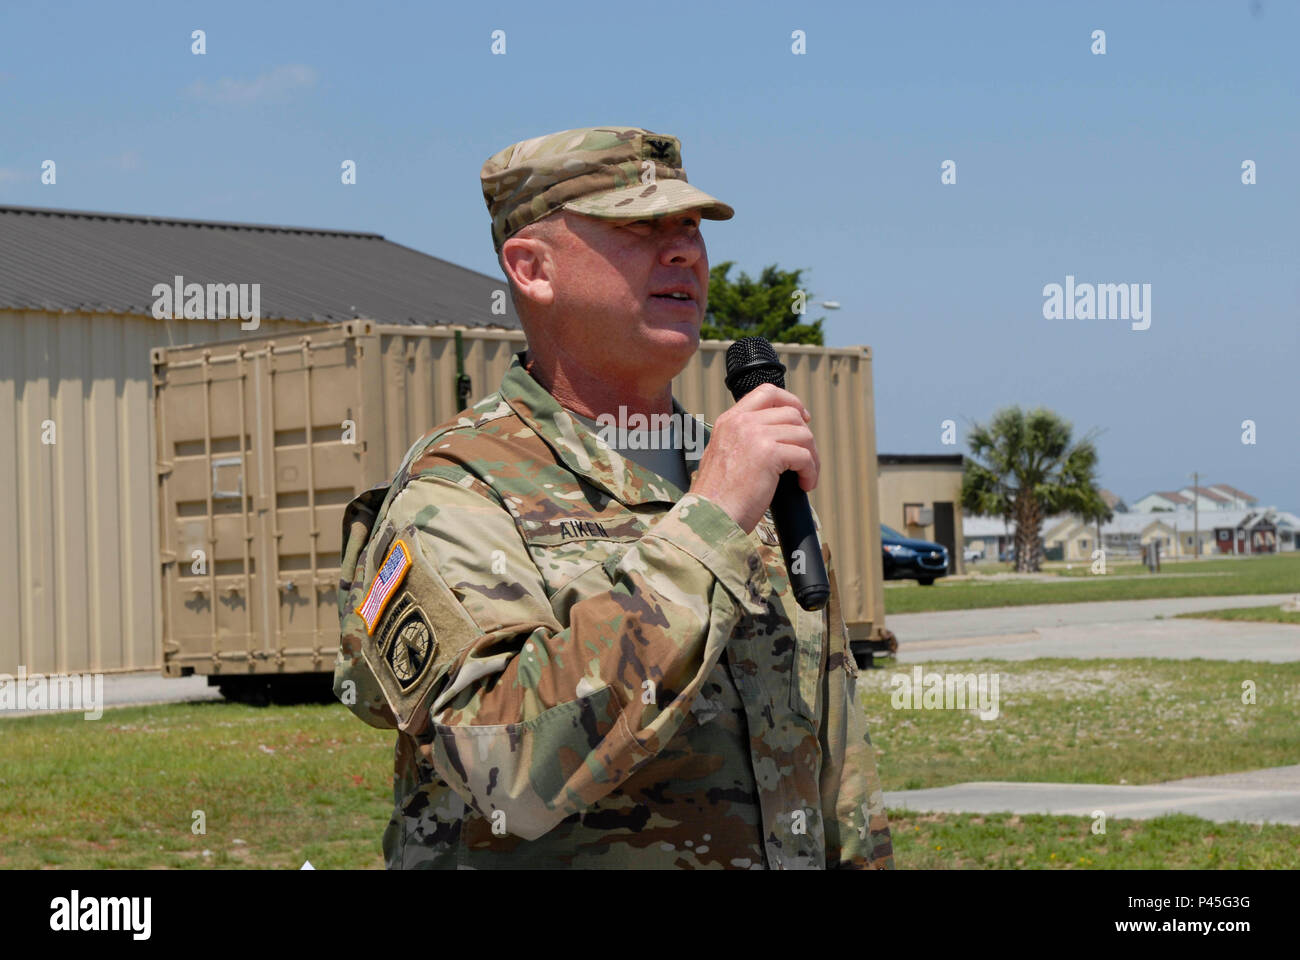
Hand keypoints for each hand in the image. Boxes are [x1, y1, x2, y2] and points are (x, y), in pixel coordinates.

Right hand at [689, 383, 819, 533]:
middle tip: (807, 457)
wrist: (710, 516)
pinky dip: (811, 471)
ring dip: (812, 456)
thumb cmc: (718, 497)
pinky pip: (805, 456)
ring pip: (802, 434)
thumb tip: (774, 440)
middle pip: (791, 413)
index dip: (791, 401)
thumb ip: (742, 440)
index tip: (802, 418)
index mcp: (729, 420)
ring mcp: (755, 435)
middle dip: (805, 436)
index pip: (766, 393)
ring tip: (806, 476)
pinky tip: (805, 485)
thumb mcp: (722, 456)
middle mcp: (741, 422)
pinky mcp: (769, 453)